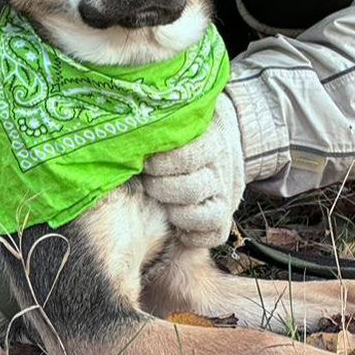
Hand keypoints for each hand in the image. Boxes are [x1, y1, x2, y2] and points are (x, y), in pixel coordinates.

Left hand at [143, 96, 245, 246]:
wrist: (220, 136)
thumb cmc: (187, 130)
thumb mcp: (179, 119)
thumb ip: (158, 123)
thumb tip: (129, 128)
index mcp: (210, 142)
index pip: (187, 158)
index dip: (161, 164)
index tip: (145, 162)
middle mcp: (220, 170)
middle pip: (190, 189)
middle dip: (160, 188)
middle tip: (147, 181)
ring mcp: (225, 195)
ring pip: (204, 216)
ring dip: (176, 213)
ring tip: (161, 202)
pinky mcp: (224, 217)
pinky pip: (213, 236)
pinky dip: (192, 236)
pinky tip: (175, 224)